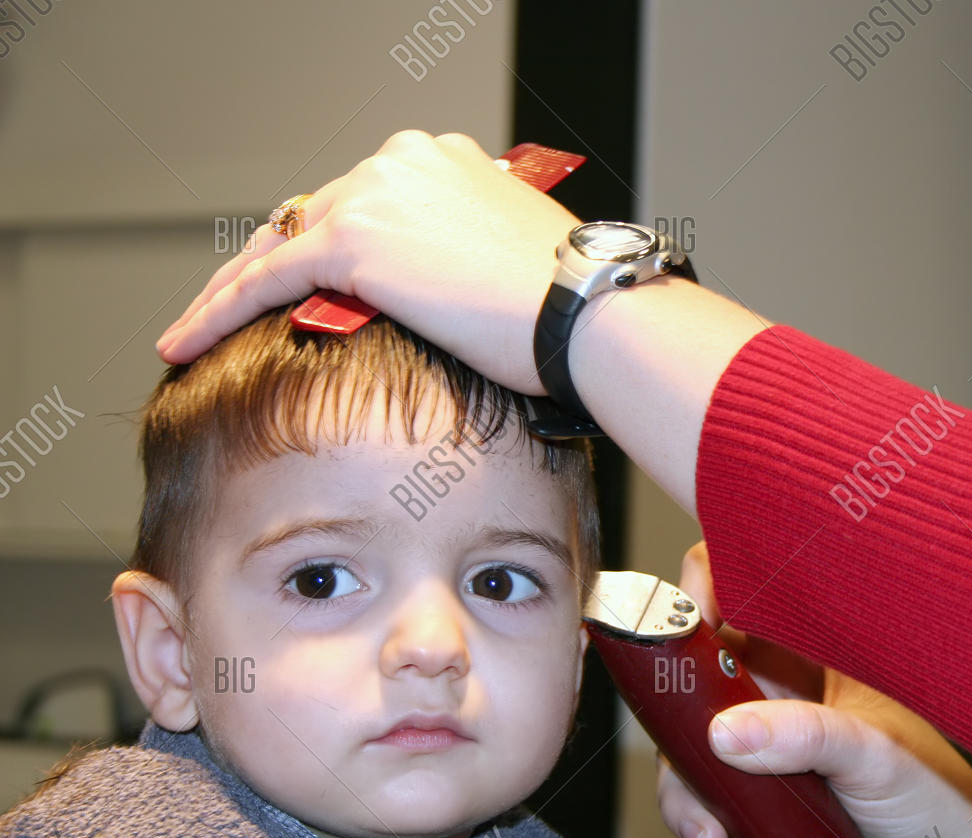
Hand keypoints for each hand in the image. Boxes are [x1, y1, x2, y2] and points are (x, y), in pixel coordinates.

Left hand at [156, 130, 576, 391]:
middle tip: (229, 311)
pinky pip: (263, 278)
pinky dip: (217, 311)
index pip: (360, 203)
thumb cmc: (569, 307)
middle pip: (308, 217)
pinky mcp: (350, 241)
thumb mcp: (510, 264)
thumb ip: (459, 259)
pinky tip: (185, 342)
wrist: (585, 312)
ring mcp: (373, 195)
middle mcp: (402, 161)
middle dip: (270, 267)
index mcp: (444, 161)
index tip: (305, 285)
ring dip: (230, 291)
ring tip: (192, 333)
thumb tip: (443, 296)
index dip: (322, 247)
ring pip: (276, 246)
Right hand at [658, 543, 971, 837]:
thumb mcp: (876, 757)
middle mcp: (782, 690)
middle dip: (678, 728)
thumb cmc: (938, 800)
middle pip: (695, 677)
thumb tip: (726, 731)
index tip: (683, 631)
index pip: (744, 592)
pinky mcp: (757, 800)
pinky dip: (709, 835)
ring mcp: (765, 745)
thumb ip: (807, 736)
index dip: (702, 593)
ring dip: (688, 798)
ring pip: (689, 749)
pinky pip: (706, 806)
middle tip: (687, 768)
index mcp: (814, 651)